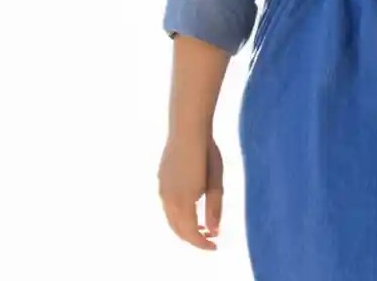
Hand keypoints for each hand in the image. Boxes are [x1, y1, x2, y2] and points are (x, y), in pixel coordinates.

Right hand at [158, 134, 223, 249]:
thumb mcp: (215, 182)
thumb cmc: (206, 154)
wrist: (187, 130)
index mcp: (182, 202)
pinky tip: (190, 208)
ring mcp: (162, 190)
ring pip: (171, 218)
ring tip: (201, 227)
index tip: (215, 246)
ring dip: (184, 227)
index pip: (190, 234)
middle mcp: (168, 200)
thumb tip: (215, 231)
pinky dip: (178, 215)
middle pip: (178, 229)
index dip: (202, 244)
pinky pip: (168, 206)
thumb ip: (214, 208)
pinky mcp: (161, 181)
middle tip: (210, 239)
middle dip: (193, 238)